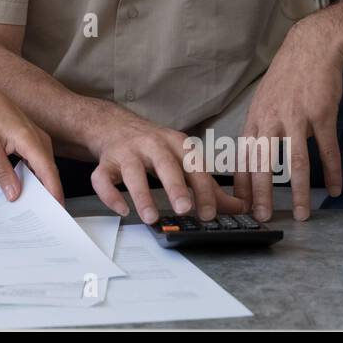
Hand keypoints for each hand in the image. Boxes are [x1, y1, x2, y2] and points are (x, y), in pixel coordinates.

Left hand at [0, 79, 63, 203]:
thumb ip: (3, 172)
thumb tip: (15, 195)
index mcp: (30, 139)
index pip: (47, 170)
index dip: (54, 192)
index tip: (56, 211)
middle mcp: (40, 139)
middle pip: (50, 172)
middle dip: (50, 194)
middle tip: (47, 218)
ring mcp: (40, 139)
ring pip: (46, 168)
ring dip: (43, 186)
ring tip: (37, 208)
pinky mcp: (35, 142)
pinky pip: (40, 162)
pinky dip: (37, 176)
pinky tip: (29, 189)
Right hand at [89, 110, 246, 223]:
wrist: (115, 125)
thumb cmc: (154, 147)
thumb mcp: (183, 159)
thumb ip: (209, 184)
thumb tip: (240, 208)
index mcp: (176, 144)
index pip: (194, 165)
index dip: (203, 189)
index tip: (210, 212)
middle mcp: (151, 145)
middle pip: (164, 164)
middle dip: (175, 186)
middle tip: (184, 209)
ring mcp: (126, 153)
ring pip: (132, 172)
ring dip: (141, 195)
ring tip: (151, 217)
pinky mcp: (105, 162)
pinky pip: (102, 178)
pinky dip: (110, 195)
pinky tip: (122, 210)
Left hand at [234, 19, 342, 221]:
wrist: (312, 47)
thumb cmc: (288, 78)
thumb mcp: (264, 100)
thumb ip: (259, 128)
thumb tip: (251, 156)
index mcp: (256, 118)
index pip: (243, 156)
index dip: (241, 182)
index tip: (239, 205)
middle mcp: (272, 119)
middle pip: (263, 162)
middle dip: (262, 193)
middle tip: (263, 217)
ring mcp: (297, 116)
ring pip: (295, 161)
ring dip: (298, 191)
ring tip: (302, 214)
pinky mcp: (322, 114)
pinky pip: (327, 149)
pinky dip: (332, 171)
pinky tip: (335, 189)